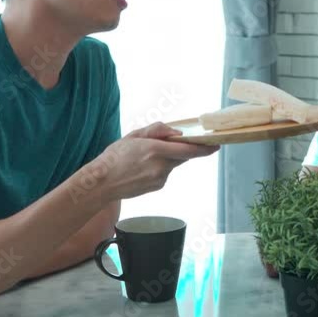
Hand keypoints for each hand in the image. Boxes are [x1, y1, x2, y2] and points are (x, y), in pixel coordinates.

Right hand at [89, 122, 218, 201]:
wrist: (101, 183)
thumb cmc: (114, 157)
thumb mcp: (133, 136)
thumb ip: (157, 130)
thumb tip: (176, 132)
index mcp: (155, 150)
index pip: (188, 150)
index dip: (204, 148)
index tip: (215, 145)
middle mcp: (160, 166)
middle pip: (182, 156)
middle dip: (182, 149)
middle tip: (172, 143)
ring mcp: (160, 178)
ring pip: (173, 164)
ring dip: (167, 158)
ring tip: (144, 157)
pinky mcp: (157, 186)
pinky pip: (165, 173)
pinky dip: (160, 167)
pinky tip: (142, 168)